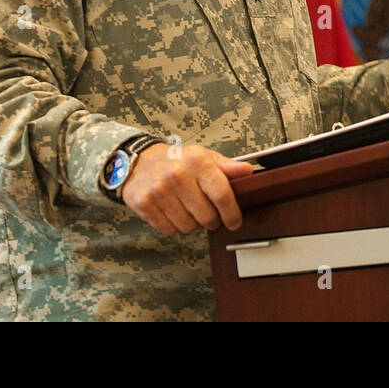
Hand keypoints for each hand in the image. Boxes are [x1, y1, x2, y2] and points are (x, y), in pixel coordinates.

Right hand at [122, 143, 252, 235]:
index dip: (232, 214)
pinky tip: (173, 213)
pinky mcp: (145, 204)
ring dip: (192, 225)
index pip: (222, 195)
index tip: (234, 222)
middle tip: (207, 214)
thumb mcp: (204, 157)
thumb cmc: (177, 161)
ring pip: (188, 227)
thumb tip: (248, 171)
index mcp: (198, 163)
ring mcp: (160, 191)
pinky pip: (169, 230)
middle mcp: (178, 176)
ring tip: (188, 210)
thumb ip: (228, 166)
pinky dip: (174, 227)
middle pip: (206, 217)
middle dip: (211, 221)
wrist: (140, 161)